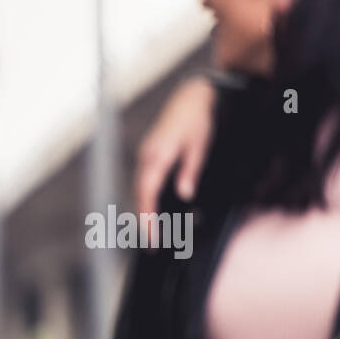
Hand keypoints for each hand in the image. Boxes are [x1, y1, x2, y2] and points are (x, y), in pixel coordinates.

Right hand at [135, 76, 216, 224]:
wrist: (192, 95)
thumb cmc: (199, 118)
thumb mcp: (200, 145)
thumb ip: (190, 170)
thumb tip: (185, 195)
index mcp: (157, 155)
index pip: (146, 192)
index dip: (146, 216)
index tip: (151, 235)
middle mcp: (146, 155)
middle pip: (139, 194)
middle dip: (143, 219)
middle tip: (152, 243)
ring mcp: (145, 154)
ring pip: (139, 188)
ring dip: (144, 209)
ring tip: (153, 231)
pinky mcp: (149, 153)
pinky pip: (144, 180)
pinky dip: (146, 197)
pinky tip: (154, 209)